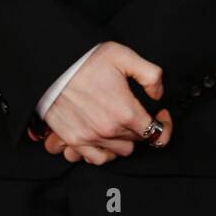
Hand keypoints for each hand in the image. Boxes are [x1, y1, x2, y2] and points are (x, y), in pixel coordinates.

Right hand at [33, 41, 173, 163]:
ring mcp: (91, 137)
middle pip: (137, 141)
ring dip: (123, 139)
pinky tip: (105, 138)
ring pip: (120, 151)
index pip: (155, 132)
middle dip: (140, 127)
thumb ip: (150, 75)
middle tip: (136, 112)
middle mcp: (109, 129)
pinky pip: (97, 159)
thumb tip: (158, 94)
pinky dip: (104, 152)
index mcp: (125, 111)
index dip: (162, 123)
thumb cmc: (86, 59)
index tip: (160, 114)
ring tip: (119, 122)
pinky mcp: (74, 140)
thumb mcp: (124, 56)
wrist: (53, 64)